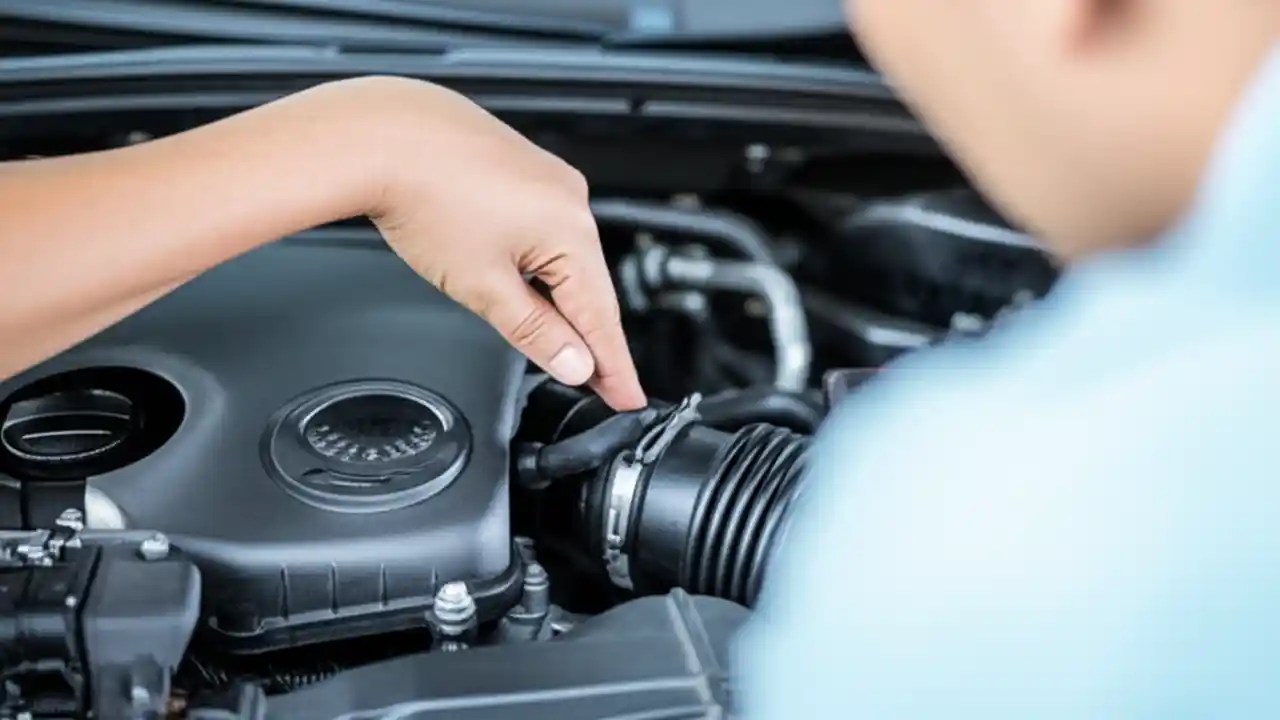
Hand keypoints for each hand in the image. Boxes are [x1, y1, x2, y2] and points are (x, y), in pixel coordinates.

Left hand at [318, 77, 645, 409]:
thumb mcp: (482, 287)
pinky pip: (545, 229)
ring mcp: (547, 177)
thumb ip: (535, 332)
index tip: (628, 397)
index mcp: (571, 229)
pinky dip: (541, 264)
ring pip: (565, 257)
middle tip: (598, 384)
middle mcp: (569, 197)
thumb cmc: (424, 198)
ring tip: (559, 343)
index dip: (614, 366)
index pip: (601, 317)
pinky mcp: (522, 168)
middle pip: (587, 286)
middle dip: (587, 337)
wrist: (380, 135)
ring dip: (561, 300)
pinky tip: (527, 285)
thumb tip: (574, 362)